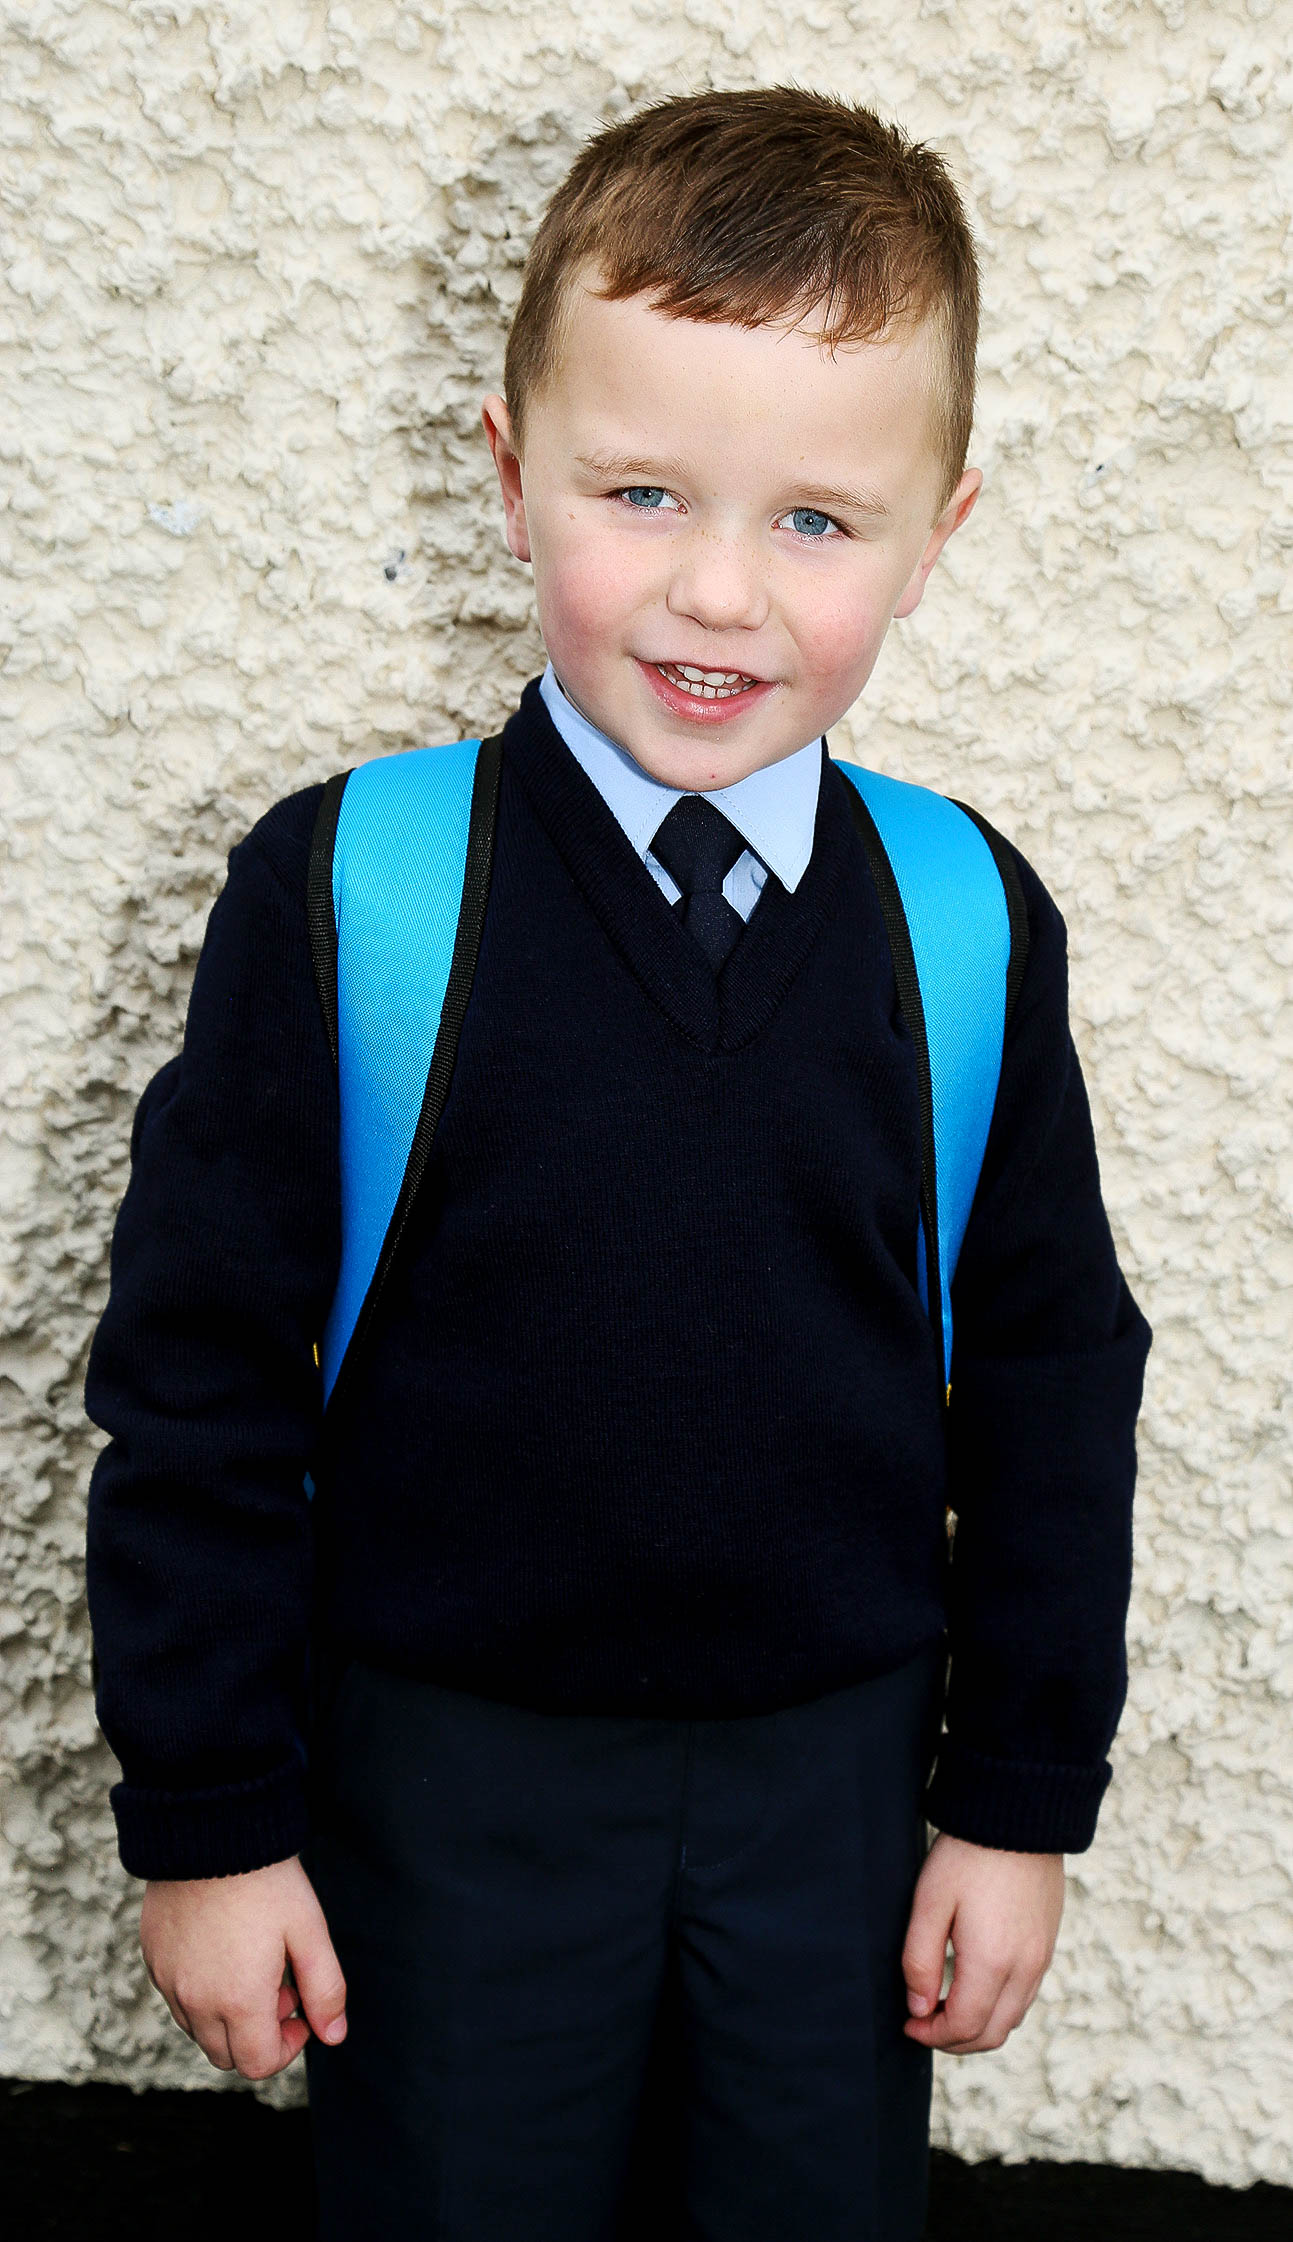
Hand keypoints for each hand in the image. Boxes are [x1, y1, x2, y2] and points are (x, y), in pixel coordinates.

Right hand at [140, 1854, 346, 2079]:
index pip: (257, 2064)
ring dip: (228, 2018)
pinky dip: (201, 1995)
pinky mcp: (153, 1960)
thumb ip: (325, 1989)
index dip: (287, 2048)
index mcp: (238, 2001)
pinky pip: (177, 1999)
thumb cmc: (266, 1881)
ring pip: (199, 2030)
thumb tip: (334, 2035)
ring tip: (254, 1966)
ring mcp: (168, 1982)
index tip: (301, 2011)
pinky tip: (223, 1952)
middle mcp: (196, 2001)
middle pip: (226, 2056)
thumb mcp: (309, 1931)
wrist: (211, 1832)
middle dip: (258, 2036)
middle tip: (280, 1986)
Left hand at [901, 1831, 1063, 2053]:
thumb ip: (919, 1961)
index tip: (908, 2025)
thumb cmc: (968, 1855)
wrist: (1018, 1814)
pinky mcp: (1047, 1945)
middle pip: (992, 2034)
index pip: (964, 2026)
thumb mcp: (930, 1902)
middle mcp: (1025, 1969)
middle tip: (922, 2024)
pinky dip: (999, 2008)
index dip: (931, 2036)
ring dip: (978, 2027)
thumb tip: (918, 2008)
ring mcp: (1042, 1958)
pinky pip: (1025, 1997)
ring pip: (1012, 2020)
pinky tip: (974, 1987)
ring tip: (944, 2007)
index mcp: (993, 1962)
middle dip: (954, 2040)